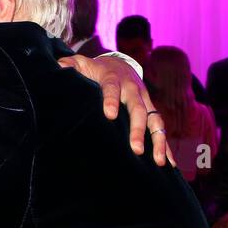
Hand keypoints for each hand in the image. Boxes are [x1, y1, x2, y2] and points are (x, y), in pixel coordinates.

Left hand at [58, 53, 170, 167]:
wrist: (120, 65)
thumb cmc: (97, 70)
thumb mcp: (82, 64)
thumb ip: (70, 65)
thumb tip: (58, 67)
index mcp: (114, 79)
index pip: (112, 88)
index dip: (111, 100)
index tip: (110, 115)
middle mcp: (133, 90)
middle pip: (138, 109)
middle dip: (138, 129)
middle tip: (136, 149)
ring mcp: (145, 101)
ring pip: (154, 120)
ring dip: (158, 140)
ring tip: (159, 161)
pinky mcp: (151, 111)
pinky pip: (160, 129)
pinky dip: (165, 145)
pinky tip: (169, 163)